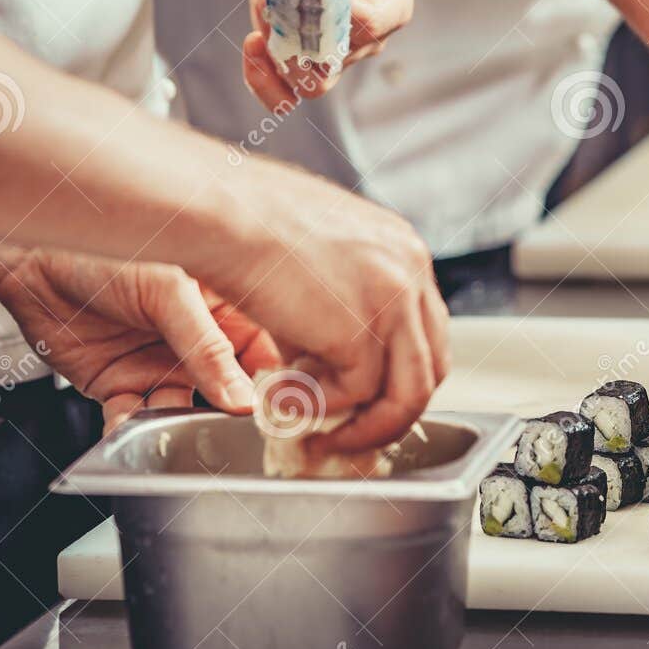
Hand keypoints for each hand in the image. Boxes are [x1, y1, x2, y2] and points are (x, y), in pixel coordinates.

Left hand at [0, 249, 282, 430]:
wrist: (30, 258)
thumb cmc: (101, 250)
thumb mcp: (168, 291)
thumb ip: (206, 347)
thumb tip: (242, 396)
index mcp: (218, 307)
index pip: (260, 352)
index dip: (268, 383)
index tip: (273, 412)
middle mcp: (191, 340)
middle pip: (225, 390)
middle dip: (227, 415)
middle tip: (230, 434)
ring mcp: (156, 365)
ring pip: (182, 411)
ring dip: (178, 427)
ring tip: (174, 432)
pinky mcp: (118, 385)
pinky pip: (133, 419)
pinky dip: (131, 433)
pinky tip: (128, 431)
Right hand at [211, 158, 448, 453]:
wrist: (220, 212)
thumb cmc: (244, 221)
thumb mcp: (313, 257)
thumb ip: (335, 304)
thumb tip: (325, 355)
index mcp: (402, 249)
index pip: (424, 330)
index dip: (394, 371)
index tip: (360, 396)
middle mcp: (411, 271)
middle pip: (428, 365)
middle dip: (389, 409)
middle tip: (348, 430)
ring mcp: (394, 302)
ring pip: (406, 393)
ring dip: (364, 426)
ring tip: (322, 435)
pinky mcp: (362, 331)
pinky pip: (357, 394)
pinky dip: (322, 408)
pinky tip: (285, 400)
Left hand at [242, 0, 412, 111]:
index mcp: (391, 0)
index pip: (368, 23)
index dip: (328, 7)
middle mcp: (368, 37)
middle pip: (337, 58)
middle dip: (296, 30)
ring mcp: (334, 54)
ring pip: (310, 83)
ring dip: (277, 54)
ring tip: (262, 5)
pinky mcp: (300, 60)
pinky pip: (285, 95)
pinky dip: (263, 81)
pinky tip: (250, 45)